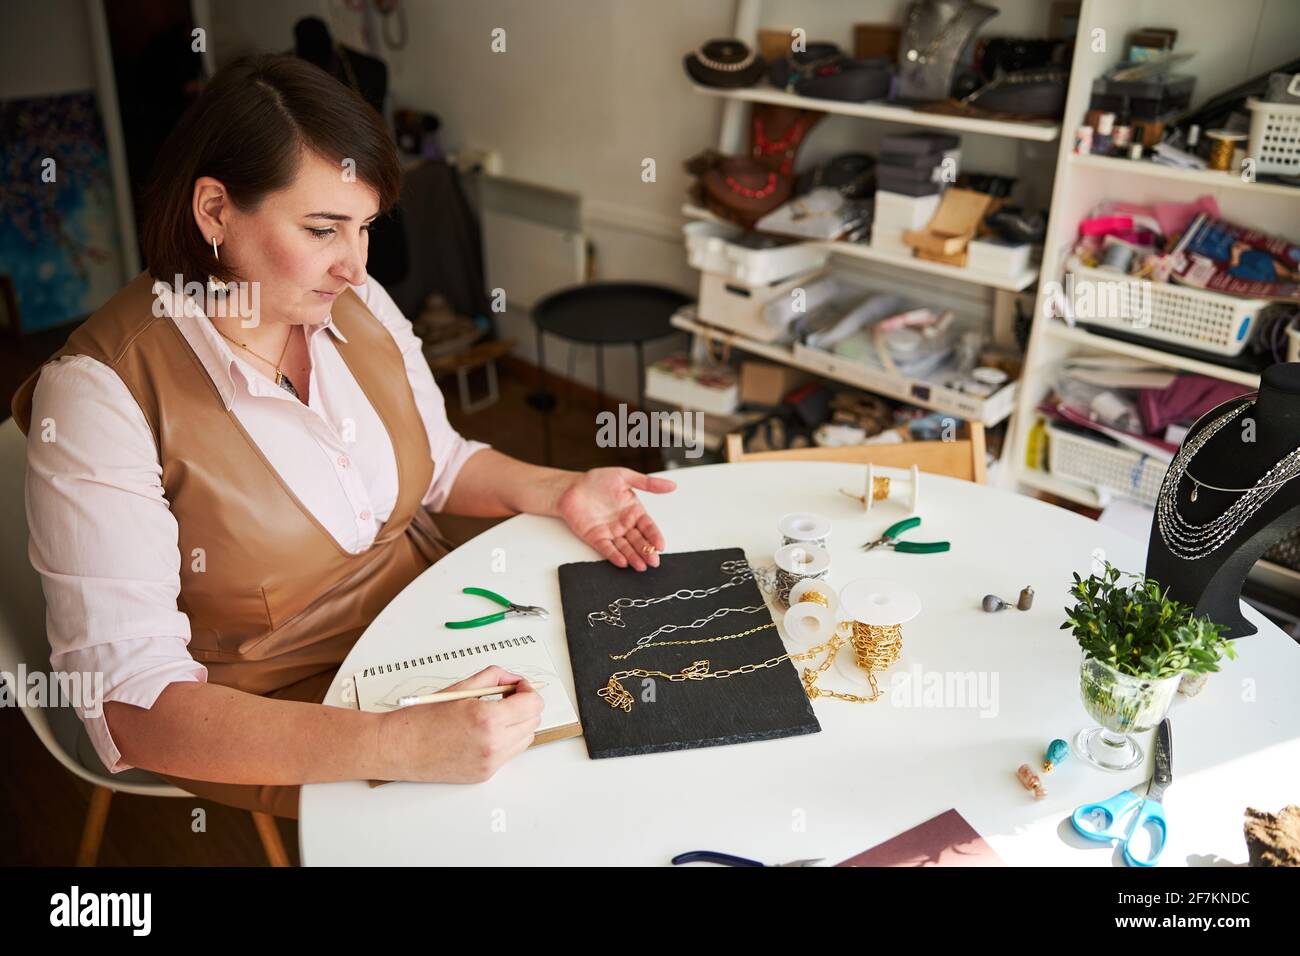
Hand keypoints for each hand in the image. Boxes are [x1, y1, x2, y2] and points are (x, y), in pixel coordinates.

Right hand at [382, 666, 542, 783]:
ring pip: (525, 740)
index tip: (519, 687)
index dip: (529, 690)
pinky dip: (504, 741)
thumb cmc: (423, 719)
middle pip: (533, 722)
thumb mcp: (461, 687)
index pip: (533, 704)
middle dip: (525, 706)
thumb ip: (494, 677)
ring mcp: (490, 763)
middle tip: (508, 698)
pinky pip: (508, 754)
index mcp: (487, 719)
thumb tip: (514, 680)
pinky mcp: (484, 775)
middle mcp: (493, 744)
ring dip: (517, 725)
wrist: (399, 748)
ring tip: (495, 716)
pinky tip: (484, 733)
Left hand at [555, 467, 675, 570]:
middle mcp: (624, 524)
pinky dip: (614, 556)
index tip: (661, 545)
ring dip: (633, 557)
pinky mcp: (596, 538)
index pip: (648, 526)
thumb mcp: (625, 477)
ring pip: (625, 547)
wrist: (570, 487)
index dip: (655, 536)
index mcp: (634, 511)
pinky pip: (607, 549)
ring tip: (640, 566)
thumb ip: (648, 484)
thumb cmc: (596, 480)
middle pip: (639, 540)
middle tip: (654, 561)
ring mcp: (611, 532)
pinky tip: (623, 562)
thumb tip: (672, 486)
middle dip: (647, 551)